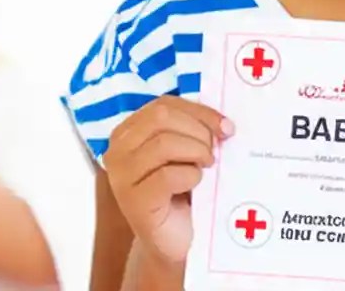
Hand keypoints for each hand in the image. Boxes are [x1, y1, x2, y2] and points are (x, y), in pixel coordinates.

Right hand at [103, 96, 233, 266]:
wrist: (173, 241)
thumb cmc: (181, 193)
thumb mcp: (185, 153)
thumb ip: (193, 131)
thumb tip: (223, 124)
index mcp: (128, 131)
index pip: (164, 104)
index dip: (199, 112)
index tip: (226, 128)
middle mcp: (117, 149)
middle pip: (161, 117)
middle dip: (198, 131)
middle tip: (213, 154)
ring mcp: (122, 176)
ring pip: (163, 143)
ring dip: (196, 152)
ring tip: (205, 168)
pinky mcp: (134, 201)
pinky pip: (167, 175)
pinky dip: (190, 176)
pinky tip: (194, 184)